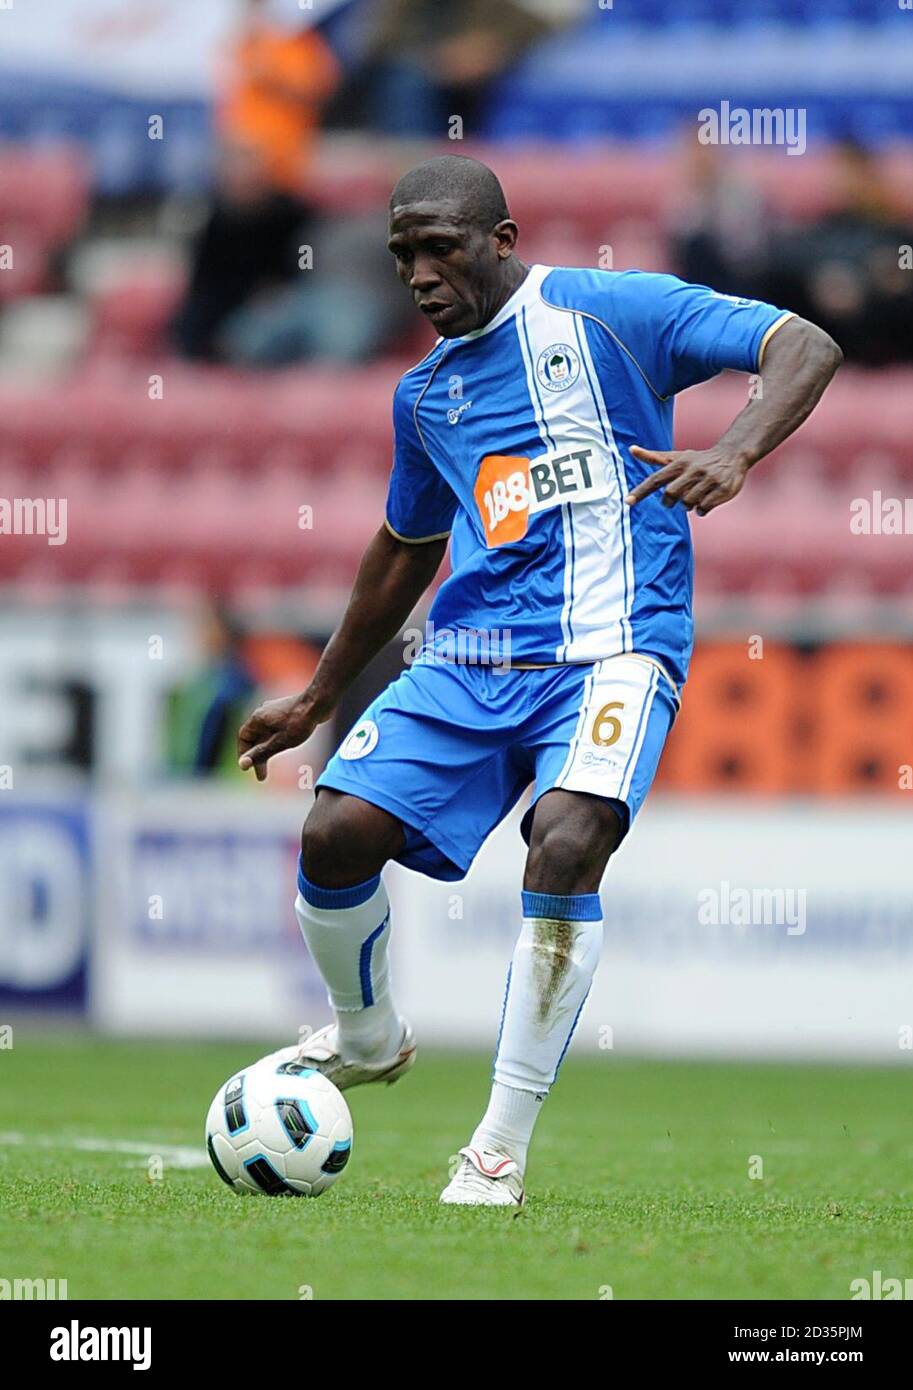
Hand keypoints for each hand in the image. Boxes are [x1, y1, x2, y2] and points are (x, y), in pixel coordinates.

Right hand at [238, 692, 328, 781]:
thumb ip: (261, 753)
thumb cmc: (299, 722)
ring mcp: (275, 711)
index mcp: (258, 718)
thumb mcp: (279, 742)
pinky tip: (282, 748)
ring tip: (270, 764)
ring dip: (266, 749)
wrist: (319, 702)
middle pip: (255, 737)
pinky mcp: (286, 712)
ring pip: (266, 733)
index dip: (244, 753)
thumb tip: (242, 764)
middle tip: (262, 776)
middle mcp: (263, 712)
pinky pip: (275, 729)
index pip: (243, 737)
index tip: (247, 768)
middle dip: (257, 756)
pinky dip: (275, 741)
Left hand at [625, 446, 750, 514]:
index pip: (655, 479)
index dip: (641, 491)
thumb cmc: (698, 460)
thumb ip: (653, 457)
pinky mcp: (722, 490)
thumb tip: (631, 449)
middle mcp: (694, 470)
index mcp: (680, 462)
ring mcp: (709, 480)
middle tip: (676, 497)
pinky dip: (702, 509)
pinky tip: (707, 499)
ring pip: (688, 504)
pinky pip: (703, 509)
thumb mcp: (677, 457)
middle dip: (670, 501)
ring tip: (697, 493)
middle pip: (671, 495)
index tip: (627, 502)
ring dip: (689, 504)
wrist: (732, 456)